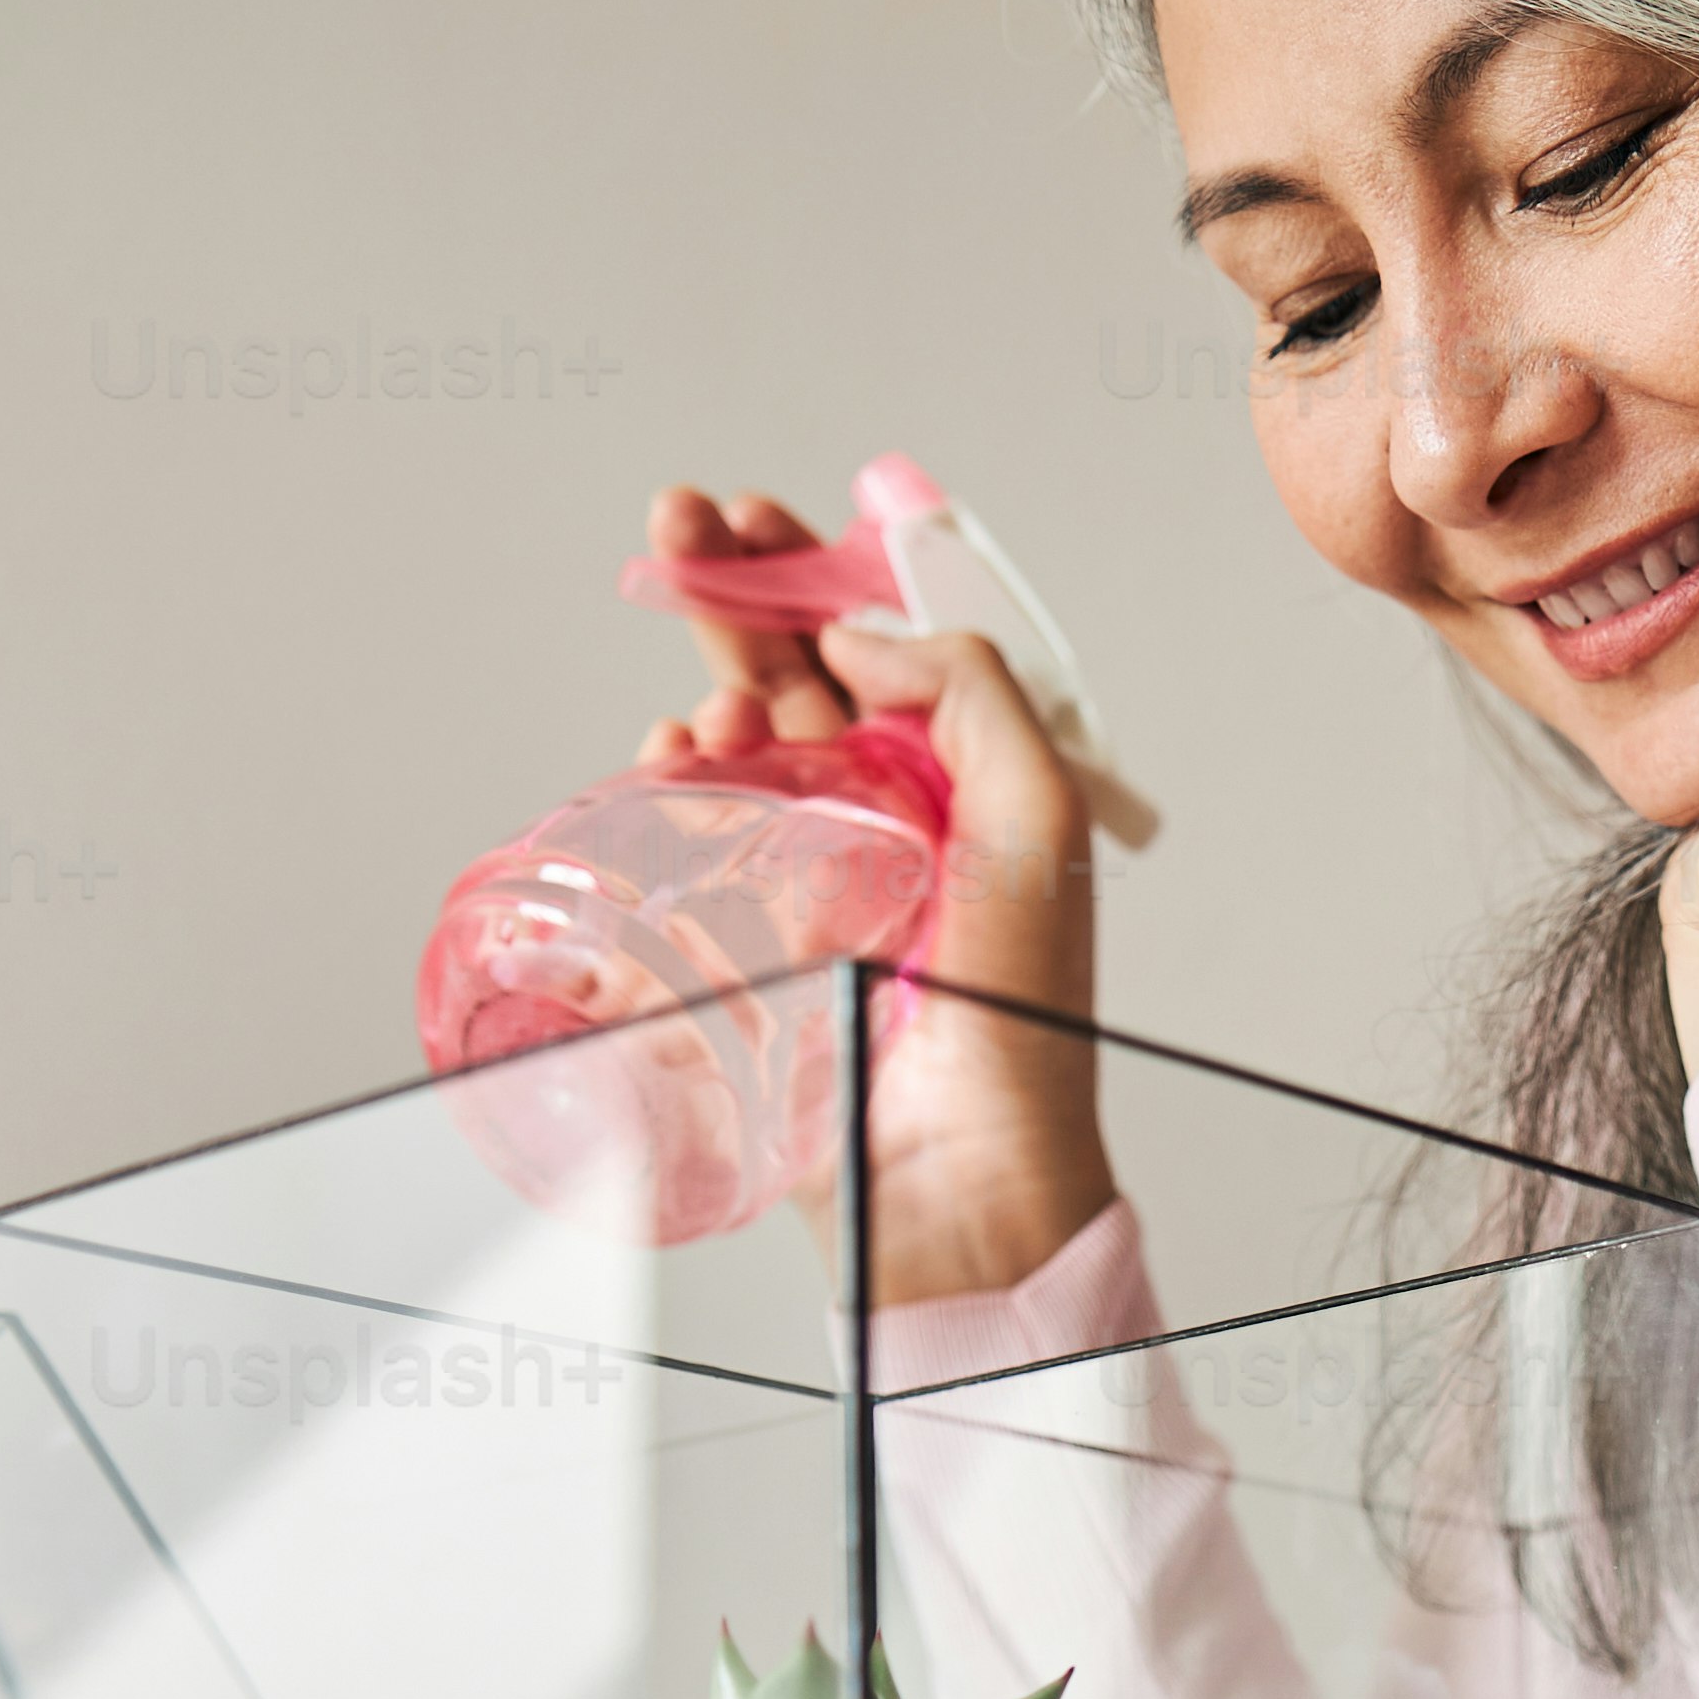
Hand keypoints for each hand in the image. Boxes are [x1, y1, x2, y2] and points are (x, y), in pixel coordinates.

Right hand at [644, 483, 1113, 1305]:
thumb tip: (864, 635)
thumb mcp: (1034, 818)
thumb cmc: (1019, 1021)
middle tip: (679, 530)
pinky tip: (668, 766)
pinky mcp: (744, 942)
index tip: (758, 522)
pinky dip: (664, 790)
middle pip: (791, 673)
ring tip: (714, 707)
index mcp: (956, 784)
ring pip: (734, 748)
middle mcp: (884, 822)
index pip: (872, 647)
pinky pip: (684, 842)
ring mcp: (810, 880)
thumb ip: (969, 694)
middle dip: (731, 592)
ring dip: (710, 694)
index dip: (812, 573)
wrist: (958, 1176)